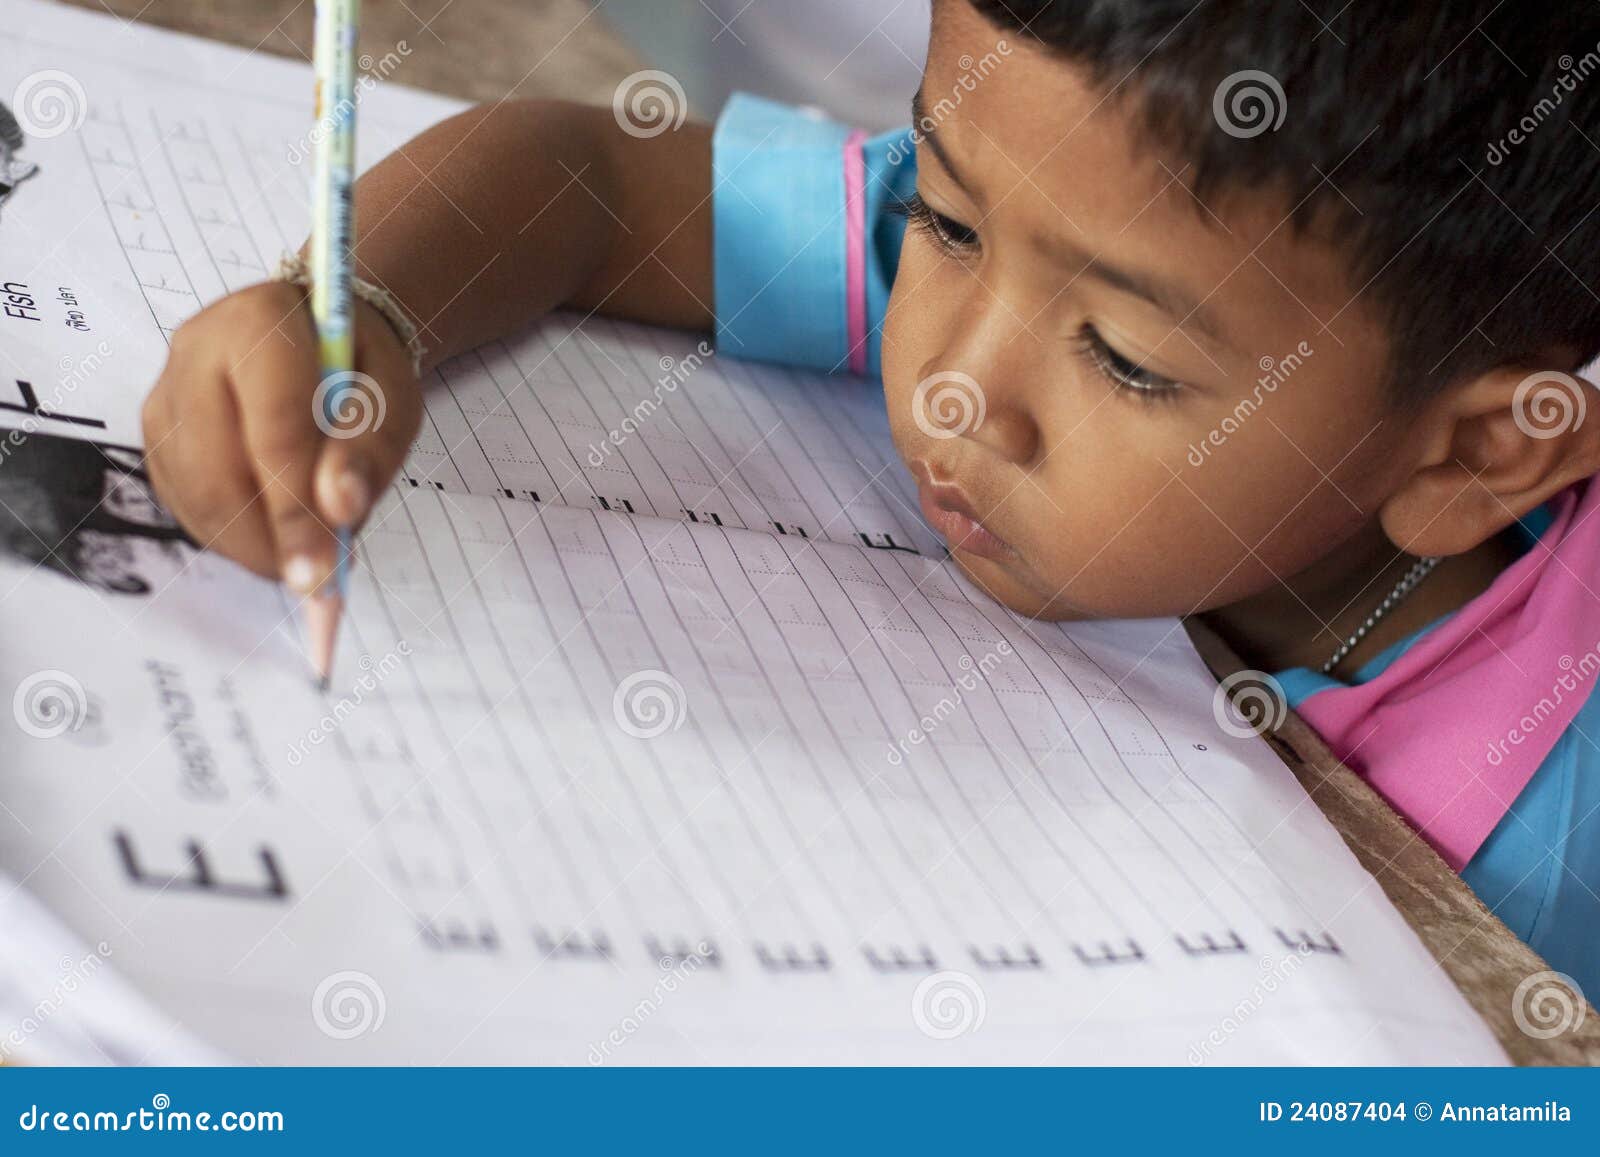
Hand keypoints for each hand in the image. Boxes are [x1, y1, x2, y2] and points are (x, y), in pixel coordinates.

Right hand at [142, 281, 422, 591]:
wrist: (320, 333)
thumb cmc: (360, 365)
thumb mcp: (392, 397)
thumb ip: (370, 449)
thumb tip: (340, 509)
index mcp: (259, 322)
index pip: (273, 429)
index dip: (296, 510)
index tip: (320, 573)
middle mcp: (195, 349)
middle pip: (218, 468)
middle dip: (266, 540)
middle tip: (313, 584)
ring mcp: (166, 390)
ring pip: (194, 493)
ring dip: (248, 544)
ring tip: (303, 556)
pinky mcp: (157, 429)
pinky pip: (182, 499)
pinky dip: (228, 534)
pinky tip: (271, 537)